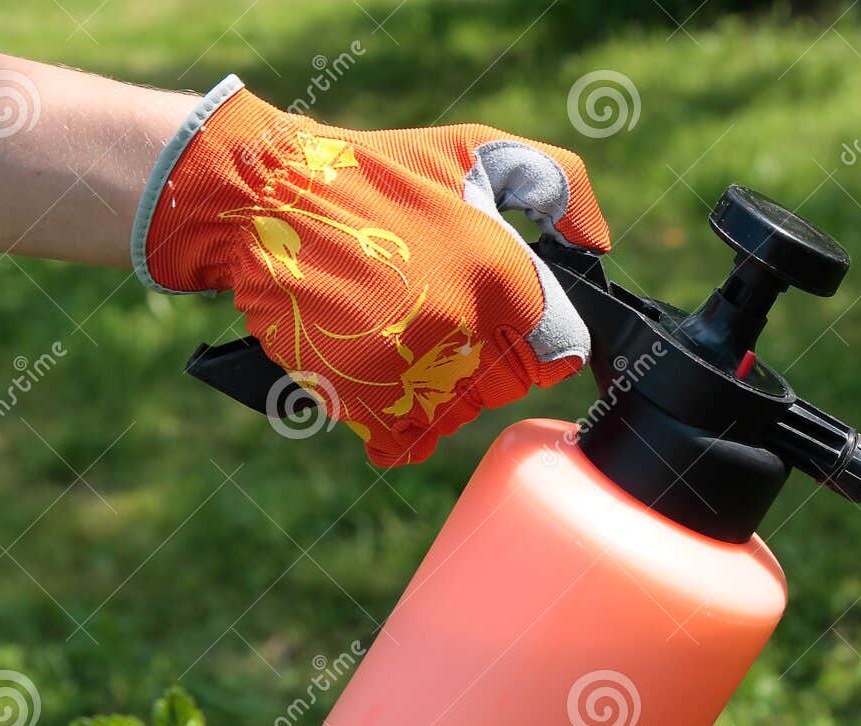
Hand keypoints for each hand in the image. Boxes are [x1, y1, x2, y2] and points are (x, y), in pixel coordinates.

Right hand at [136, 77, 609, 465]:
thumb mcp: (479, 149)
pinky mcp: (361, 397)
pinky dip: (398, 425)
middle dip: (486, 361)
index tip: (507, 322)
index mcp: (500, 272)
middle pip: (507, 386)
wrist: (264, 195)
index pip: (560, 350)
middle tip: (443, 320)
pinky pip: (404, 441)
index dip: (537, 338)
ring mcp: (410, 366)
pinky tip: (383, 383)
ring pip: (456, 414)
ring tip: (406, 341)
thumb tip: (596, 244)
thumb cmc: (376, 172)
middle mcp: (462, 325)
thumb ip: (560, 185)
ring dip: (440, 393)